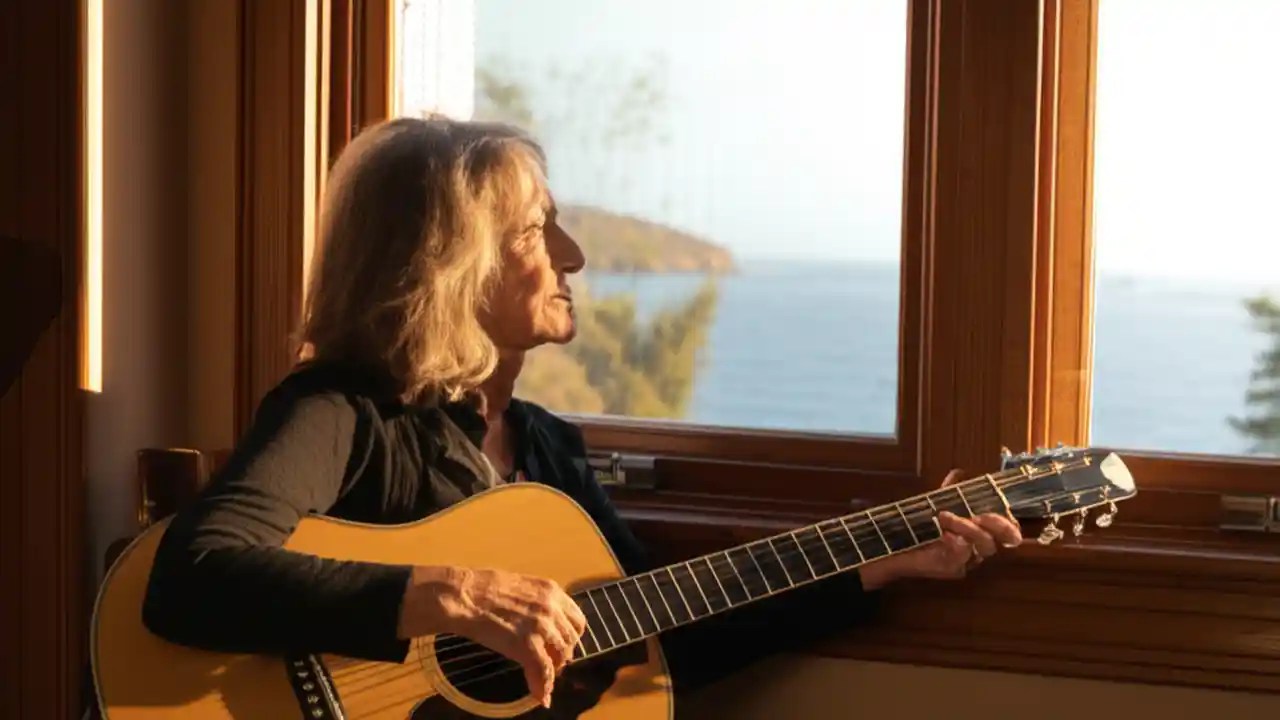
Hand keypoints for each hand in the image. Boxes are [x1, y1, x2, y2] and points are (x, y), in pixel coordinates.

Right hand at [398, 566, 586, 707]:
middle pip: (571, 639)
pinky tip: (539, 695)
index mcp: (551, 591)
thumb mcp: (521, 586)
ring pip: (561, 656)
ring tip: (542, 677)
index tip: (560, 645)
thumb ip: (536, 602)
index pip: (576, 619)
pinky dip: (542, 686)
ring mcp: (541, 627)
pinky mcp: (527, 645)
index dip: (569, 636)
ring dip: (553, 670)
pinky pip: (543, 671)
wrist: (463, 596)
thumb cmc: (482, 588)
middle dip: (563, 654)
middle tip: (551, 663)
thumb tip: (538, 620)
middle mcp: (552, 608)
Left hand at [859, 469, 1022, 588]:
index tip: (1002, 508)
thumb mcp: (935, 504)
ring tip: (945, 517)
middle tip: (980, 514)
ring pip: (984, 548)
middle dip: (996, 524)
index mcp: (978, 532)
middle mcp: (976, 548)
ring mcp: (966, 561)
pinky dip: (958, 544)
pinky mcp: (951, 569)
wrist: (891, 546)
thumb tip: (959, 472)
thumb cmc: (918, 527)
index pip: (1008, 531)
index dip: (1010, 521)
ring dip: (968, 528)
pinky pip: (963, 559)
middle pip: (1002, 539)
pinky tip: (945, 535)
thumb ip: (949, 491)